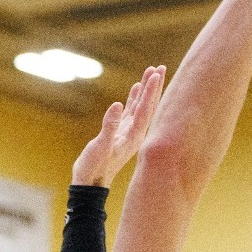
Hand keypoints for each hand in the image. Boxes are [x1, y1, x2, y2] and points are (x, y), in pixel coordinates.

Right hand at [72, 65, 165, 186]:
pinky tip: (136, 88)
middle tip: (160, 67)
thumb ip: (109, 126)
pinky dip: (135, 99)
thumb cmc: (94, 168)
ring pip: (141, 106)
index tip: (155, 74)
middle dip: (154, 86)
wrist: (90, 184)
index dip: (150, 91)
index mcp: (134, 136)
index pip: (145, 109)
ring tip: (151, 72)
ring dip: (146, 90)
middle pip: (149, 105)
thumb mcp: (100, 147)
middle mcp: (136, 133)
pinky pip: (132, 112)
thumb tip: (117, 104)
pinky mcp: (121, 133)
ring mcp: (129, 133)